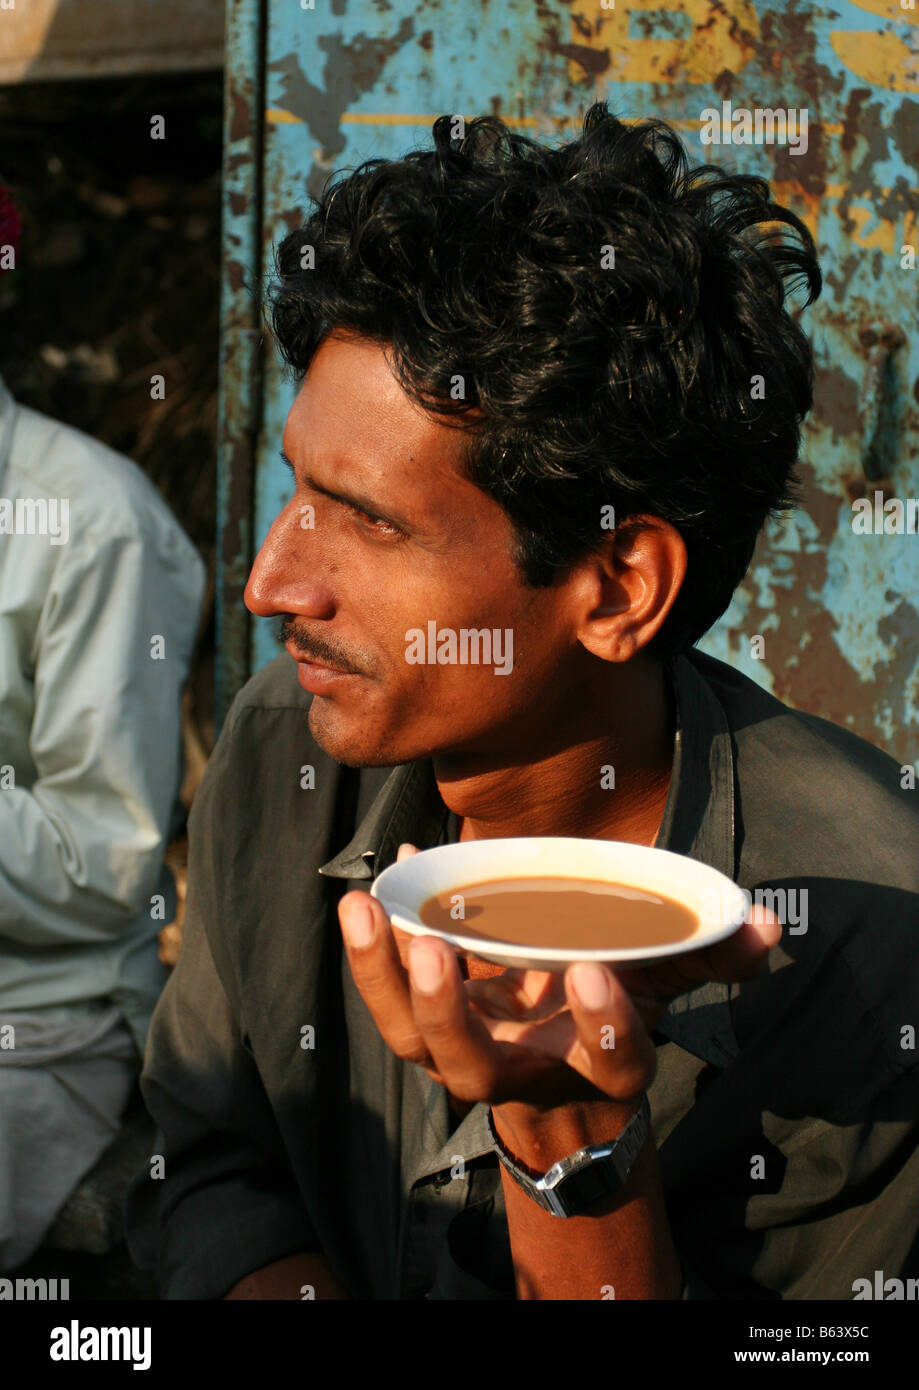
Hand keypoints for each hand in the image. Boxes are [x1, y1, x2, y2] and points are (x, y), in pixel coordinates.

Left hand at [338, 844, 781, 1112]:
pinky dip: (376, 947)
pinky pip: (389, 995)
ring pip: (409, 1037)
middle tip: (436, 948)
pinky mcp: (425, 1028)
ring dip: (383, 975)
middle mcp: (519, 1072)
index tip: (592, 973)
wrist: (555, 1072)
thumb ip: (707, 955)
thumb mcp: (661, 984)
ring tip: (366, 909)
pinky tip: (377, 887)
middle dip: (449, 1012)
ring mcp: (462, 1054)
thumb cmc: (608, 1013)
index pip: (609, 1064)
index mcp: (594, 1069)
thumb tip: (767, 923)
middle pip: (470, 1066)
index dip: (605, 1028)